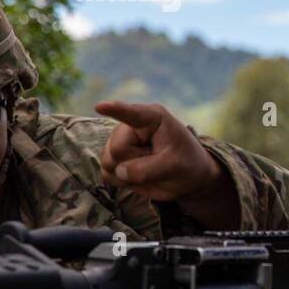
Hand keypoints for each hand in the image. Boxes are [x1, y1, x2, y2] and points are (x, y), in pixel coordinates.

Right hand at [96, 100, 237, 226]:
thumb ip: (146, 169)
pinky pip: (107, 174)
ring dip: (128, 174)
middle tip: (157, 162)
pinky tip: (139, 177)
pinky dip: (123, 181)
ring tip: (150, 168)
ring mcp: (119, 142)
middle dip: (134, 163)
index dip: (114, 109)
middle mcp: (130, 127)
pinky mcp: (114, 159)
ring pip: (108, 162)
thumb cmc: (186, 164)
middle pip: (117, 149)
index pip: (131, 113)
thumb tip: (118, 172)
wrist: (187, 178)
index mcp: (152, 118)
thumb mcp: (174, 166)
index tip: (100, 106)